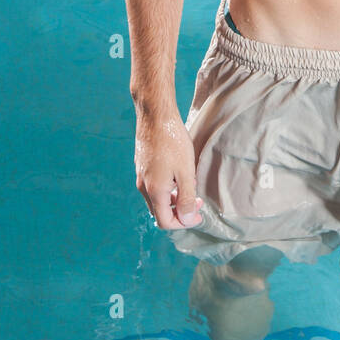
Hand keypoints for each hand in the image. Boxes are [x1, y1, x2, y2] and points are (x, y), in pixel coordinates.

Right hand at [134, 110, 202, 230]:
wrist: (155, 116)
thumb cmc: (172, 142)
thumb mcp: (186, 171)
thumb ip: (187, 198)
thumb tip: (186, 220)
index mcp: (154, 191)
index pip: (165, 222)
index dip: (183, 222)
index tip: (198, 214)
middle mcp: (143, 187)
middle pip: (160, 212)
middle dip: (180, 211)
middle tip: (197, 200)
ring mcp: (140, 176)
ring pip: (157, 199)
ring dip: (175, 199)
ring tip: (191, 185)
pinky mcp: (142, 167)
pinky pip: (154, 187)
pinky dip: (168, 188)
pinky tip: (180, 174)